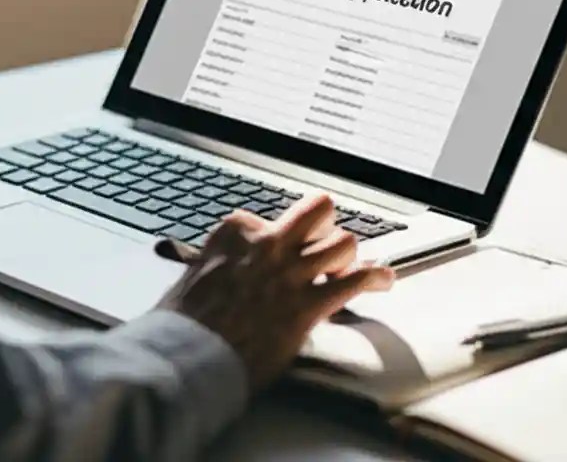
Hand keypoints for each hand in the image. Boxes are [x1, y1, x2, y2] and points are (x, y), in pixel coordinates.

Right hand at [158, 193, 393, 389]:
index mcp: (236, 232)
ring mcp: (290, 272)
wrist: (187, 355)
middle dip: (325, 227)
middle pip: (317, 211)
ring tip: (348, 271)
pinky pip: (356, 280)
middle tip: (322, 247)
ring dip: (349, 258)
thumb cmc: (182, 324)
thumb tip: (219, 272)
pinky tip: (383, 281)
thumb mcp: (193, 277)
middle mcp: (267, 243)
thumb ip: (216, 266)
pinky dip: (375, 278)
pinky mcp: (308, 304)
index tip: (282, 252)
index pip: (271, 218)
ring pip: (343, 242)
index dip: (281, 238)